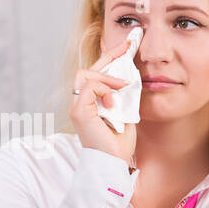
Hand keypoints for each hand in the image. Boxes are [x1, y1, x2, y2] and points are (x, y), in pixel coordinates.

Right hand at [70, 39, 139, 163]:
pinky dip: (105, 91)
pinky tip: (113, 103)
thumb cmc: (120, 144)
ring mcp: (78, 106)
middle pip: (90, 68)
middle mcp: (82, 101)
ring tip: (123, 87)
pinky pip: (90, 87)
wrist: (114, 162)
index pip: (98, 73)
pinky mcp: (78, 110)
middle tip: (129, 46)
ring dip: (108, 78)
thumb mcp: (127, 113)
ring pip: (87, 74)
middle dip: (111, 55)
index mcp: (92, 102)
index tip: (127, 45)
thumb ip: (124, 96)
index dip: (111, 57)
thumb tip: (130, 77)